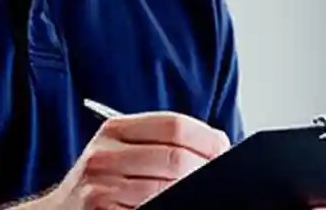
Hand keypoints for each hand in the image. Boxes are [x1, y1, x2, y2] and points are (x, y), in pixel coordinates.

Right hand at [39, 111, 229, 208]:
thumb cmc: (104, 179)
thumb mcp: (124, 150)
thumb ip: (163, 142)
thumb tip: (218, 145)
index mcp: (115, 129)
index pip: (174, 124)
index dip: (206, 138)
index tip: (224, 148)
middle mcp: (105, 153)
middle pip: (174, 157)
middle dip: (204, 169)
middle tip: (216, 177)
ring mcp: (101, 185)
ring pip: (166, 188)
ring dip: (188, 192)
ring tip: (196, 193)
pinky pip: (150, 207)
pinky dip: (169, 206)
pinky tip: (171, 204)